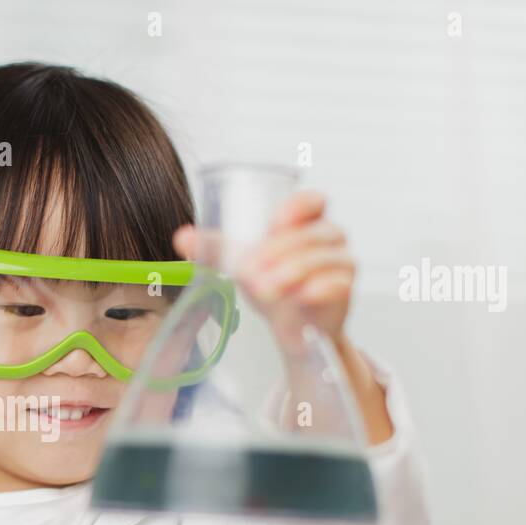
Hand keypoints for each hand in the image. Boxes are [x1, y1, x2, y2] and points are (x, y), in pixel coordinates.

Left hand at [173, 190, 355, 353]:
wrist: (290, 323)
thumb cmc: (271, 281)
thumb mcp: (240, 261)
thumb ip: (213, 248)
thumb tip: (181, 237)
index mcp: (306, 220)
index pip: (313, 201)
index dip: (299, 207)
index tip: (276, 222)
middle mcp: (328, 237)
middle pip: (309, 235)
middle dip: (277, 252)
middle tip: (249, 272)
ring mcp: (340, 262)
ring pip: (321, 259)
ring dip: (291, 272)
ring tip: (264, 289)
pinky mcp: (344, 290)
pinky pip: (337, 284)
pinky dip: (319, 288)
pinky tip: (302, 295)